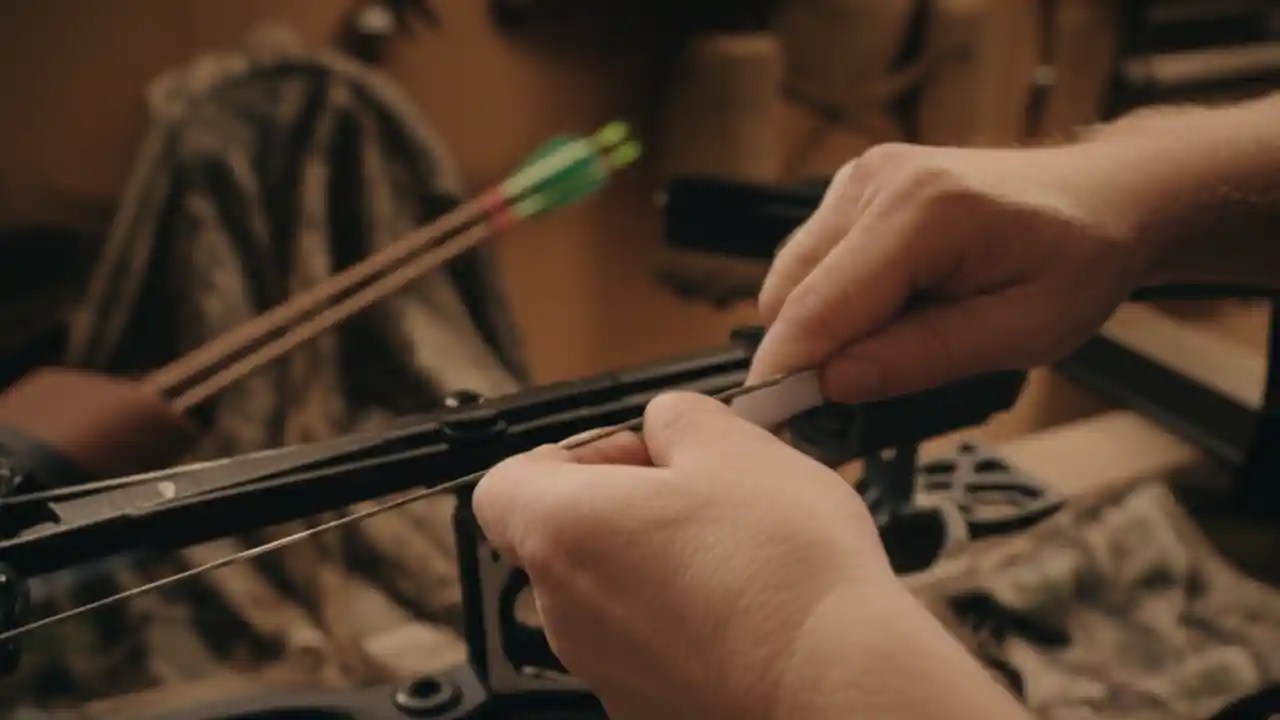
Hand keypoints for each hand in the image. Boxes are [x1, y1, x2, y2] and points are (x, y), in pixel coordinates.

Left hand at [473, 392, 1026, 719]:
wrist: (839, 684)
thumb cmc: (782, 572)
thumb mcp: (734, 443)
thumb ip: (677, 416)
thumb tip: (667, 424)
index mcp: (563, 533)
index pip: (504, 484)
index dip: (566, 456)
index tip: (634, 452)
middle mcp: (565, 612)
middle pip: (567, 538)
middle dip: (627, 504)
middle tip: (700, 489)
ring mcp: (605, 669)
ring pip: (613, 594)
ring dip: (660, 562)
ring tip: (739, 548)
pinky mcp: (649, 707)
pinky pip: (652, 645)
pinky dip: (687, 619)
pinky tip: (750, 605)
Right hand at [749, 142, 1152, 399]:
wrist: (1102, 195)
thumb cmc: (1077, 261)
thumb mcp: (1023, 332)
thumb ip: (924, 357)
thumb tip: (833, 384)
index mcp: (924, 210)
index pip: (820, 307)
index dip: (787, 374)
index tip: (769, 429)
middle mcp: (878, 179)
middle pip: (789, 293)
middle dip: (803, 356)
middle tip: (841, 409)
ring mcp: (860, 176)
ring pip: (790, 278)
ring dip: (818, 328)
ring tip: (886, 351)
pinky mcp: (854, 186)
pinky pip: (810, 260)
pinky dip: (829, 301)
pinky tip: (884, 315)